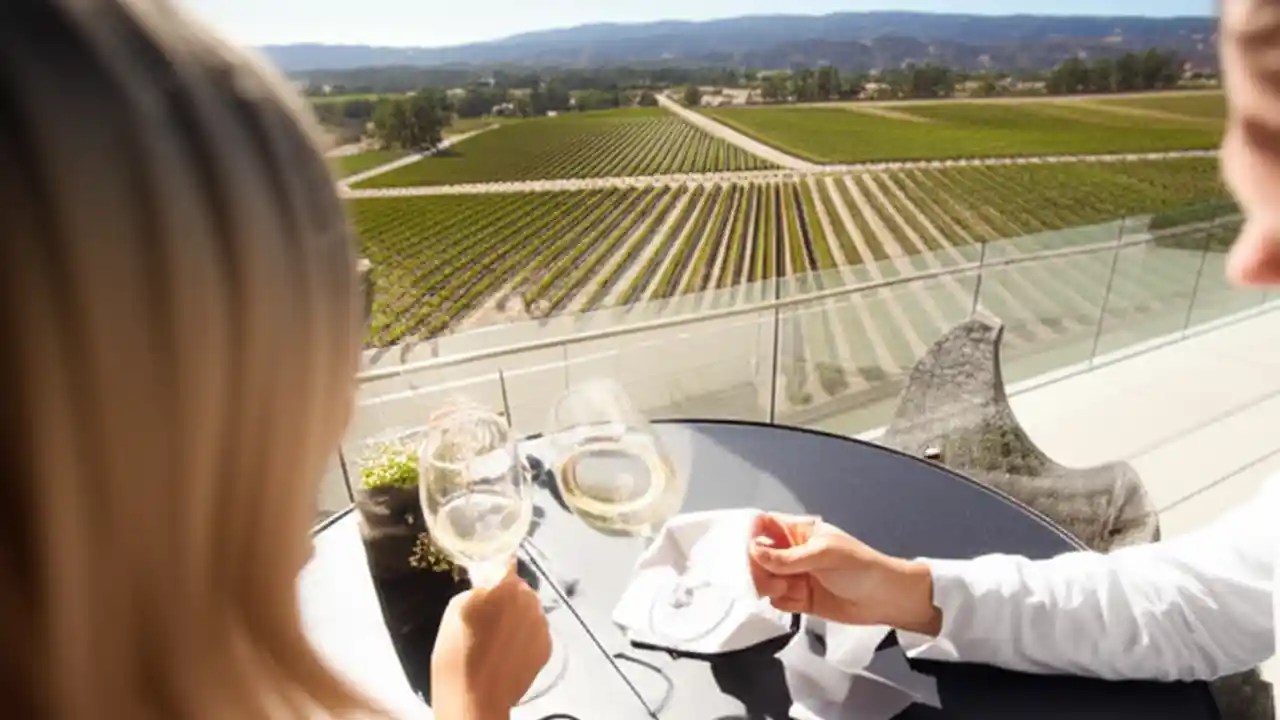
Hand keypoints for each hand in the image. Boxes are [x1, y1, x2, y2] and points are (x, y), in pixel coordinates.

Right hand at [431, 564, 551, 718]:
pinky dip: (525, 638)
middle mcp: (531, 600)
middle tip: (488, 616)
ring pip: (530, 611)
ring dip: (518, 618)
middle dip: (508, 597)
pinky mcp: (548, 648)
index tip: (489, 578)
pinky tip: (508, 652)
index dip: (497, 570)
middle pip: (521, 589)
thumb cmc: (458, 652)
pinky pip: (535, 633)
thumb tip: (489, 585)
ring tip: (498, 639)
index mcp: (507, 585)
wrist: (475, 698)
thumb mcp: (456, 608)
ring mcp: (543, 625)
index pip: (507, 564)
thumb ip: (479, 589)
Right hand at [748, 513, 941, 634]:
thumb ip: (787, 557)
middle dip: (756, 566)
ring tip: (787, 589)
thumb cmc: (860, 567)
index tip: (743, 548)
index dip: (750, 534)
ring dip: (768, 585)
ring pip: (763, 579)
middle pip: (757, 555)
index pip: (763, 525)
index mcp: (799, 531)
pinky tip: (796, 601)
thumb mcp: (823, 554)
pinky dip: (780, 601)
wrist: (887, 599)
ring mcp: (794, 576)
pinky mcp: (799, 599)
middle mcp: (792, 552)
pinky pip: (776, 599)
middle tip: (766, 577)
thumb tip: (752, 550)